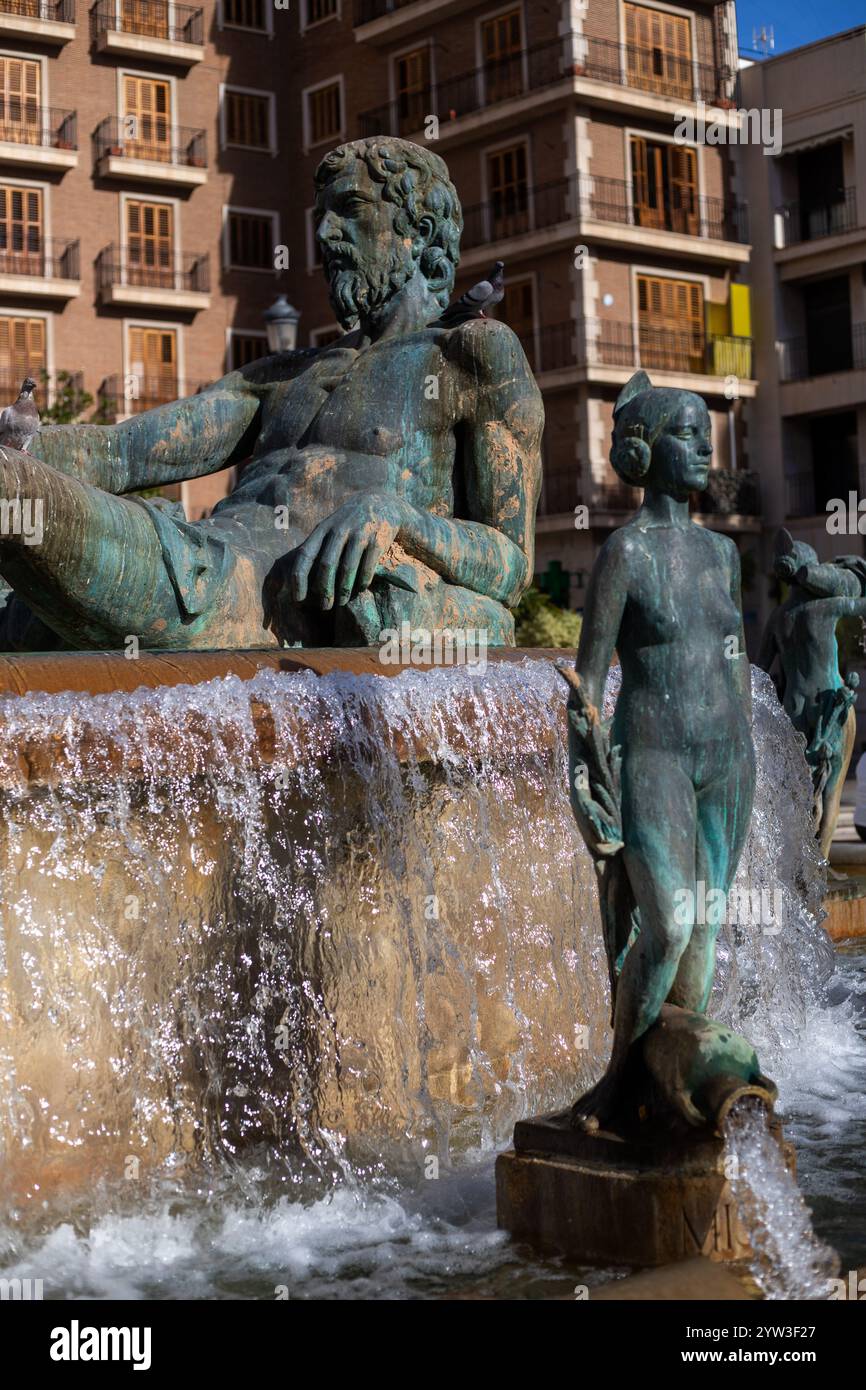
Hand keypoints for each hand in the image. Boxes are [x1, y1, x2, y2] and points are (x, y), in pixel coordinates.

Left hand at [285, 492, 410, 609]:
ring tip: (342, 602)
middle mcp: (339, 529)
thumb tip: (297, 578)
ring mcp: (359, 533)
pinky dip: (363, 581)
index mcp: (322, 528)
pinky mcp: (377, 539)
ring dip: (343, 589)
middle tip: (324, 607)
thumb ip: (316, 546)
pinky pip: (368, 566)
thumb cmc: (349, 522)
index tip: (298, 599)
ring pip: (348, 568)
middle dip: (324, 590)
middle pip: (326, 565)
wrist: (381, 503)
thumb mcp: (329, 527)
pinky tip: (361, 589)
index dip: (300, 579)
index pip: (305, 555)